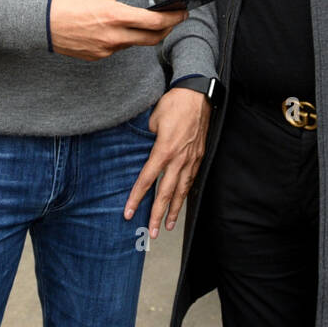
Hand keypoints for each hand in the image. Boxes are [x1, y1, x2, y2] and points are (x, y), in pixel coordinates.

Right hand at [50, 0, 187, 60]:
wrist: (38, 22)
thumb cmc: (64, 0)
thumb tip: (121, 6)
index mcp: (116, 15)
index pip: (155, 21)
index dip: (173, 18)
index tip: (183, 14)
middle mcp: (114, 36)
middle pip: (151, 38)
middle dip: (166, 30)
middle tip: (173, 21)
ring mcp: (105, 49)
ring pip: (133, 43)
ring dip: (141, 34)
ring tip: (144, 22)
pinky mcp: (96, 56)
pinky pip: (116, 47)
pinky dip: (121, 38)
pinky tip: (115, 29)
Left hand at [124, 87, 211, 236]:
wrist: (198, 94)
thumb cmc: (174, 103)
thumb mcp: (152, 120)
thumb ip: (146, 139)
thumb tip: (139, 149)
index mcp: (164, 150)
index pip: (147, 180)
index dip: (136, 198)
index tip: (128, 213)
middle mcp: (179, 159)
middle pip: (166, 193)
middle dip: (157, 214)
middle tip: (152, 232)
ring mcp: (191, 159)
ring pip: (181, 190)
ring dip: (174, 209)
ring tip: (167, 225)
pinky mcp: (199, 155)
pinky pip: (191, 180)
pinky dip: (185, 194)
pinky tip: (181, 202)